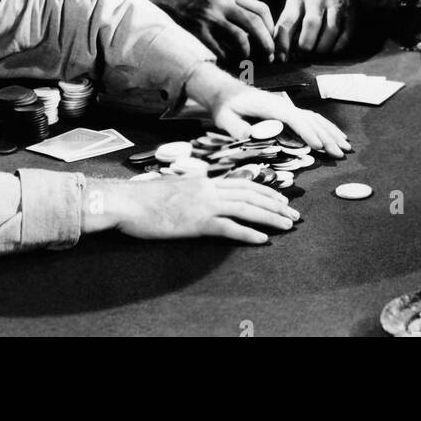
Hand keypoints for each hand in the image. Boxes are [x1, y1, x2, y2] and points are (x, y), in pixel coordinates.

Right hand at [83, 176, 299, 244]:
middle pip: (251, 194)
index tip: (281, 199)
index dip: (266, 190)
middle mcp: (209, 189)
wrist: (127, 201)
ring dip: (270, 218)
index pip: (243, 183)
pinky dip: (248, 233)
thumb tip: (205, 189)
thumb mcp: (176, 186)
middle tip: (294, 215)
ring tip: (287, 226)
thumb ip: (194, 188)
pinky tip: (262, 239)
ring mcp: (204, 205)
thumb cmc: (146, 198)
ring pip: (246, 208)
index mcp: (205, 181)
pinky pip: (229, 228)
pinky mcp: (197, 222)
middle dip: (276, 205)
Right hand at [151, 0, 274, 62]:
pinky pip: (221, 50)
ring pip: (240, 38)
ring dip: (248, 52)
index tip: (272, 39)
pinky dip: (228, 59)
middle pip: (254, 23)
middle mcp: (222, 4)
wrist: (166, 3)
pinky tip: (228, 60)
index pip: (261, 8)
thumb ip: (237, 7)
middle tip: (270, 56)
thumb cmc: (196, 5)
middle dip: (266, 43)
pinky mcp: (199, 32)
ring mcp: (210, 18)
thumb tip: (262, 27)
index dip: (271, 27)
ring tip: (246, 58)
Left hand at [184, 62, 351, 157]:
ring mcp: (288, 108)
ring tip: (346, 147)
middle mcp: (283, 105)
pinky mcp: (288, 113)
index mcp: (270, 106)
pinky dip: (326, 128)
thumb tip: (251, 136)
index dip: (307, 132)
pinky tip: (335, 137)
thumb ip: (237, 128)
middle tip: (340, 154)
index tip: (319, 146)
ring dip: (331, 132)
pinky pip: (311, 119)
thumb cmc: (226, 106)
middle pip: (310, 120)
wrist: (226, 92)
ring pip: (315, 119)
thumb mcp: (225, 118)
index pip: (293, 118)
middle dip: (327, 137)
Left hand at [274, 0, 355, 60]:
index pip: (288, 21)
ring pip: (331, 30)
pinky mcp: (350, 13)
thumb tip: (279, 54)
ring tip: (317, 53)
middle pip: (311, 24)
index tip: (282, 58)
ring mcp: (335, 5)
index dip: (283, 43)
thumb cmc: (309, 2)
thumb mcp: (294, 7)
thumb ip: (286, 27)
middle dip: (306, 44)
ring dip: (322, 48)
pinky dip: (336, 47)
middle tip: (303, 54)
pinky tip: (330, 50)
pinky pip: (345, 35)